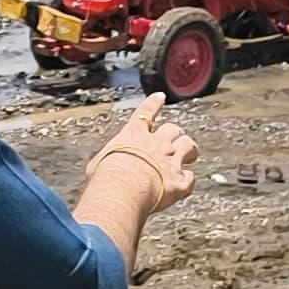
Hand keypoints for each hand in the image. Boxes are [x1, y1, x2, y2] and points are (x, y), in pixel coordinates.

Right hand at [91, 95, 198, 215]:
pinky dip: (189, 179)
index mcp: (133, 135)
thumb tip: (99, 167)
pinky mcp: (179, 181)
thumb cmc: (104, 178)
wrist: (121, 192)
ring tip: (191, 155)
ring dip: (190, 149)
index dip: (153, 104)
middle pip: (173, 129)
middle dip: (176, 133)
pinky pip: (190, 177)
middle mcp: (156, 143)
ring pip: (188, 146)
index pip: (145, 112)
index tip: (161, 96)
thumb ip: (105, 160)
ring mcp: (170, 161)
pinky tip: (186, 183)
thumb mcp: (97, 163)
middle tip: (177, 139)